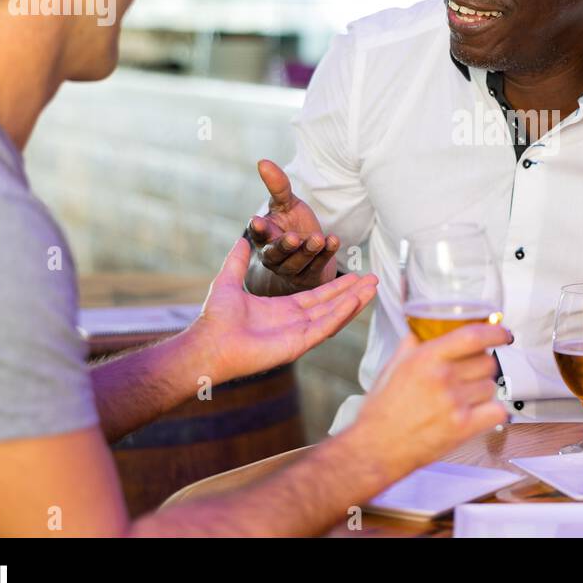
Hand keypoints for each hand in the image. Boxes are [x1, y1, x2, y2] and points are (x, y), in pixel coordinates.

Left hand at [188, 236, 377, 383]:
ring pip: (333, 315)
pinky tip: (355, 299)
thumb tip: (240, 239)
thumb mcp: (228, 281)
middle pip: (331, 305)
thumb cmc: (215, 319)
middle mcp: (294, 322)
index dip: (336, 286)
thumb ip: (237, 261)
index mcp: (282, 310)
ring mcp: (298, 334)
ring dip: (354, 301)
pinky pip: (324, 327)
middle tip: (374, 278)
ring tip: (373, 287)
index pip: (317, 297)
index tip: (354, 274)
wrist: (209, 343)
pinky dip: (341, 313)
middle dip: (353, 292)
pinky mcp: (297, 344)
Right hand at [245, 159, 339, 294]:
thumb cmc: (293, 224)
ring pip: (297, 262)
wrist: (309, 253)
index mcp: (263, 236)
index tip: (258, 221)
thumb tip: (263, 161)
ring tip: (319, 239)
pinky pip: (317, 266)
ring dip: (308, 251)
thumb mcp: (286, 204)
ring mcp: (290, 268)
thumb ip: (277, 186)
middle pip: (275, 252)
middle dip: (284, 246)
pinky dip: (326, 255)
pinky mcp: (309, 275)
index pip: (257, 233)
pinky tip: (334, 241)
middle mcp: (273, 255)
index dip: (257, 228)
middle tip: (293, 237)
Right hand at [348, 324, 510, 482]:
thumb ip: (409, 349)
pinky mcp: (463, 427)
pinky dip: (492, 412)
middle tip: (469, 376)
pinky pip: (497, 411)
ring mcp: (454, 402)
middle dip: (481, 367)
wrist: (377, 448)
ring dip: (483, 392)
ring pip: (491, 386)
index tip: (503, 334)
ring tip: (463, 400)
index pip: (472, 336)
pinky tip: (478, 414)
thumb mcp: (390, 370)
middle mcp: (442, 377)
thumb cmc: (381, 413)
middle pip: (486, 362)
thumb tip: (419, 335)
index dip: (494, 332)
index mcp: (425, 359)